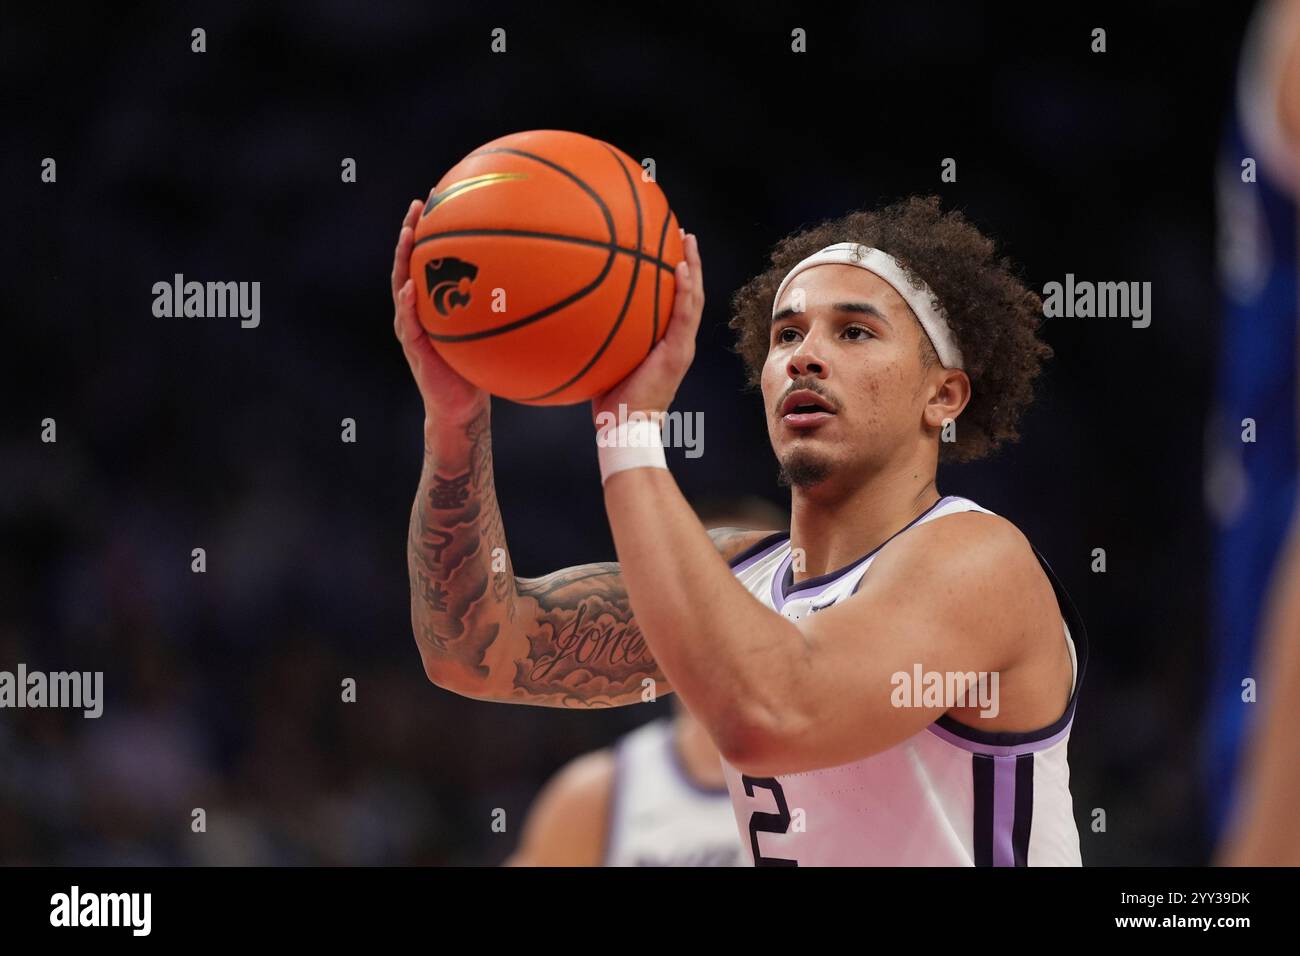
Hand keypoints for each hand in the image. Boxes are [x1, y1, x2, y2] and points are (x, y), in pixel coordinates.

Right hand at [392, 198, 488, 424]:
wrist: (462, 405)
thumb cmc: (480, 366)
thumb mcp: (494, 331)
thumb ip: (505, 307)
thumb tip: (544, 282)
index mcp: (435, 300)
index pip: (430, 257)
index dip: (432, 228)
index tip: (440, 195)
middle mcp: (419, 307)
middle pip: (410, 261)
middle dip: (412, 231)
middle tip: (419, 203)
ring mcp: (412, 325)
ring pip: (401, 284)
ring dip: (403, 259)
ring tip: (407, 235)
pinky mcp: (414, 346)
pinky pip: (408, 320)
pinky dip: (407, 303)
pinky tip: (410, 287)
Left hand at [591, 230, 703, 423]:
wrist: (624, 426)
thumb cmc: (609, 399)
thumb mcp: (605, 360)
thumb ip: (599, 337)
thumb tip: (570, 315)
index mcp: (666, 342)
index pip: (676, 302)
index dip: (676, 275)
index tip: (668, 247)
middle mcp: (678, 341)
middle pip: (690, 294)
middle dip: (688, 261)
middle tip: (683, 233)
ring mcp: (682, 347)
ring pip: (694, 299)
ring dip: (692, 267)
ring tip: (687, 240)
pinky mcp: (679, 353)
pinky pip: (685, 315)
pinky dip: (685, 290)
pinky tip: (680, 267)